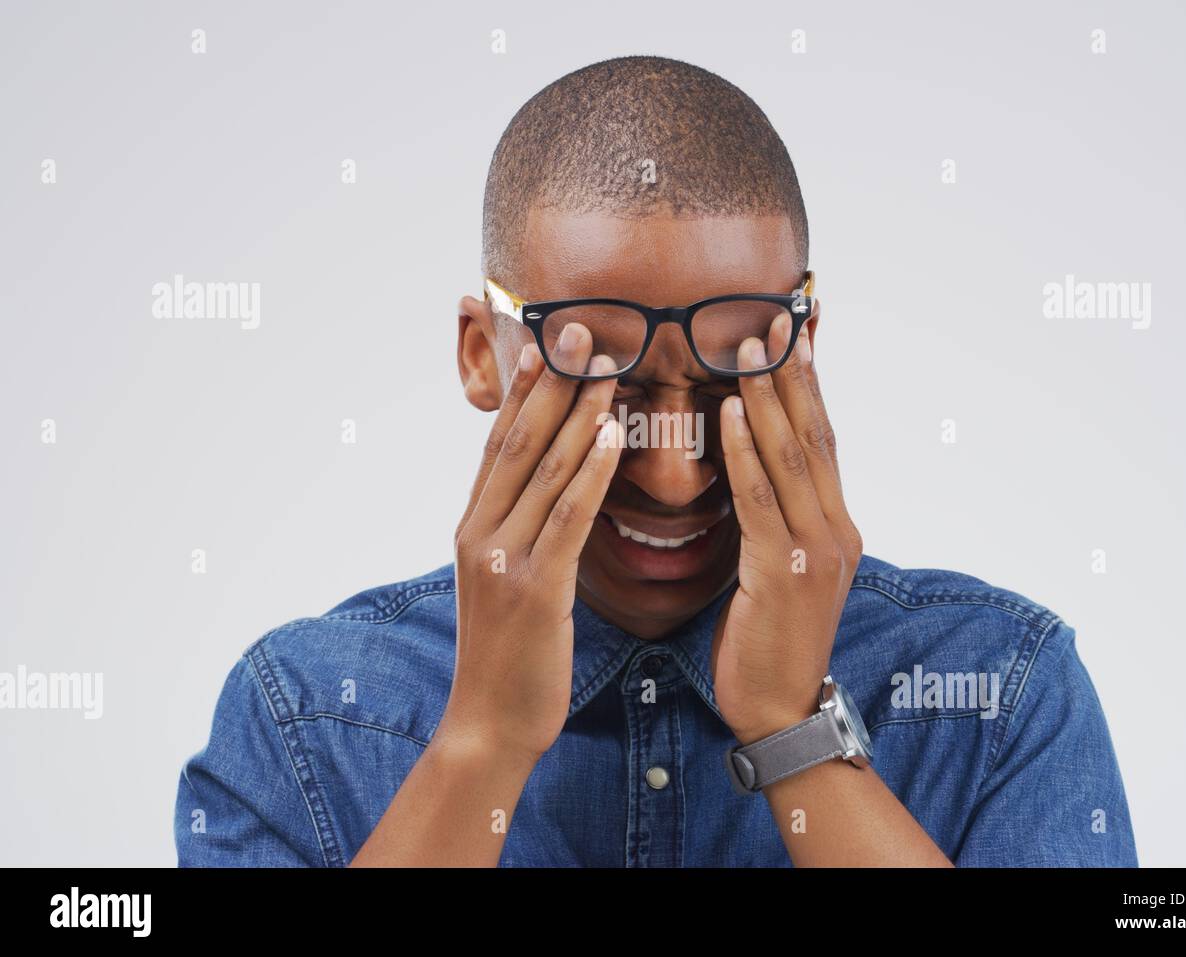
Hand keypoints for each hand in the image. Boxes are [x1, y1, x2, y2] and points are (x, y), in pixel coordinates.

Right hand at [447, 330, 623, 763]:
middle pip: (519, 441)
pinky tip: (612, 438)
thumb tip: (547, 486)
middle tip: (582, 329)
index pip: (502, 442)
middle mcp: (480, 531)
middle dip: (551, 382)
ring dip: (577, 413)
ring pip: (543, 470)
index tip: (550, 339)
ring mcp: (502, 559)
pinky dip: (589, 473)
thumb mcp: (504, 581)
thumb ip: (518, 530)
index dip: (525, 388)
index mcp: (473, 526)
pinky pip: (566, 518)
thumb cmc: (511, 653)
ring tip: (607, 367)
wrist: (491, 722)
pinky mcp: (533, 590)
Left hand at [712, 316, 862, 744]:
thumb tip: (746, 468)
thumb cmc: (767, 641)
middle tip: (774, 318)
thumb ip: (773, 520)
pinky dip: (744, 453)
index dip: (808, 384)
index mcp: (836, 527)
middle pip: (815, 434)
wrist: (781, 711)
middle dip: (793, 373)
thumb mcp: (778, 569)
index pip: (823, 439)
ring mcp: (818, 550)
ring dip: (769, 396)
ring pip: (792, 457)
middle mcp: (836, 529)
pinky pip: (761, 499)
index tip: (795, 334)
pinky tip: (727, 414)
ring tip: (750, 346)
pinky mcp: (786, 572)